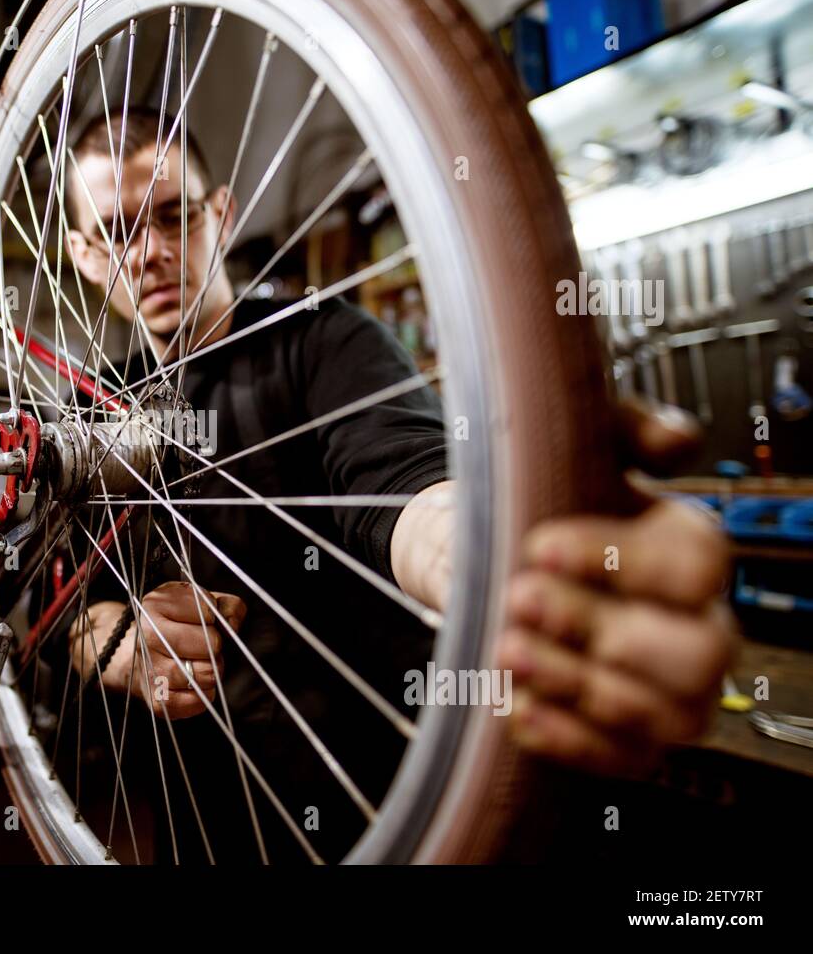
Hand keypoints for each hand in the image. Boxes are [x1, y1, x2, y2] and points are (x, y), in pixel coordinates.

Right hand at [90, 581, 244, 718]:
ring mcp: (149, 667)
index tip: (206, 622)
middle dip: (215, 647)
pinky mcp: (155, 698)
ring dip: (210, 672)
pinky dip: (203, 695)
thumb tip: (230, 626)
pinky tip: (197, 684)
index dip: (215, 619)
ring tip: (201, 665)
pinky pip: (193, 702)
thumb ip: (228, 606)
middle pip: (207, 644)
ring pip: (201, 674)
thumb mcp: (205, 604)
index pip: (205, 611)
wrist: (146, 655)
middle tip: (207, 647)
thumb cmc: (182, 626)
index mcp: (157, 604)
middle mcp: (148, 634)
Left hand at [498, 401, 739, 775]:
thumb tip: (676, 440)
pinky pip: (623, 759)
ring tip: (505, 649)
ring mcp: (674, 693)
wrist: (489, 558)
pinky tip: (515, 708)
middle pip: (697, 652)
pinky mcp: (634, 741)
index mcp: (692, 554)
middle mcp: (700, 628)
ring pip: (665, 713)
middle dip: (599, 627)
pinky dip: (568, 740)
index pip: (698, 567)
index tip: (539, 546)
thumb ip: (626, 428)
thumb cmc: (540, 503)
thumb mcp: (577, 447)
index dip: (622, 561)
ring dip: (577, 683)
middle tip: (518, 599)